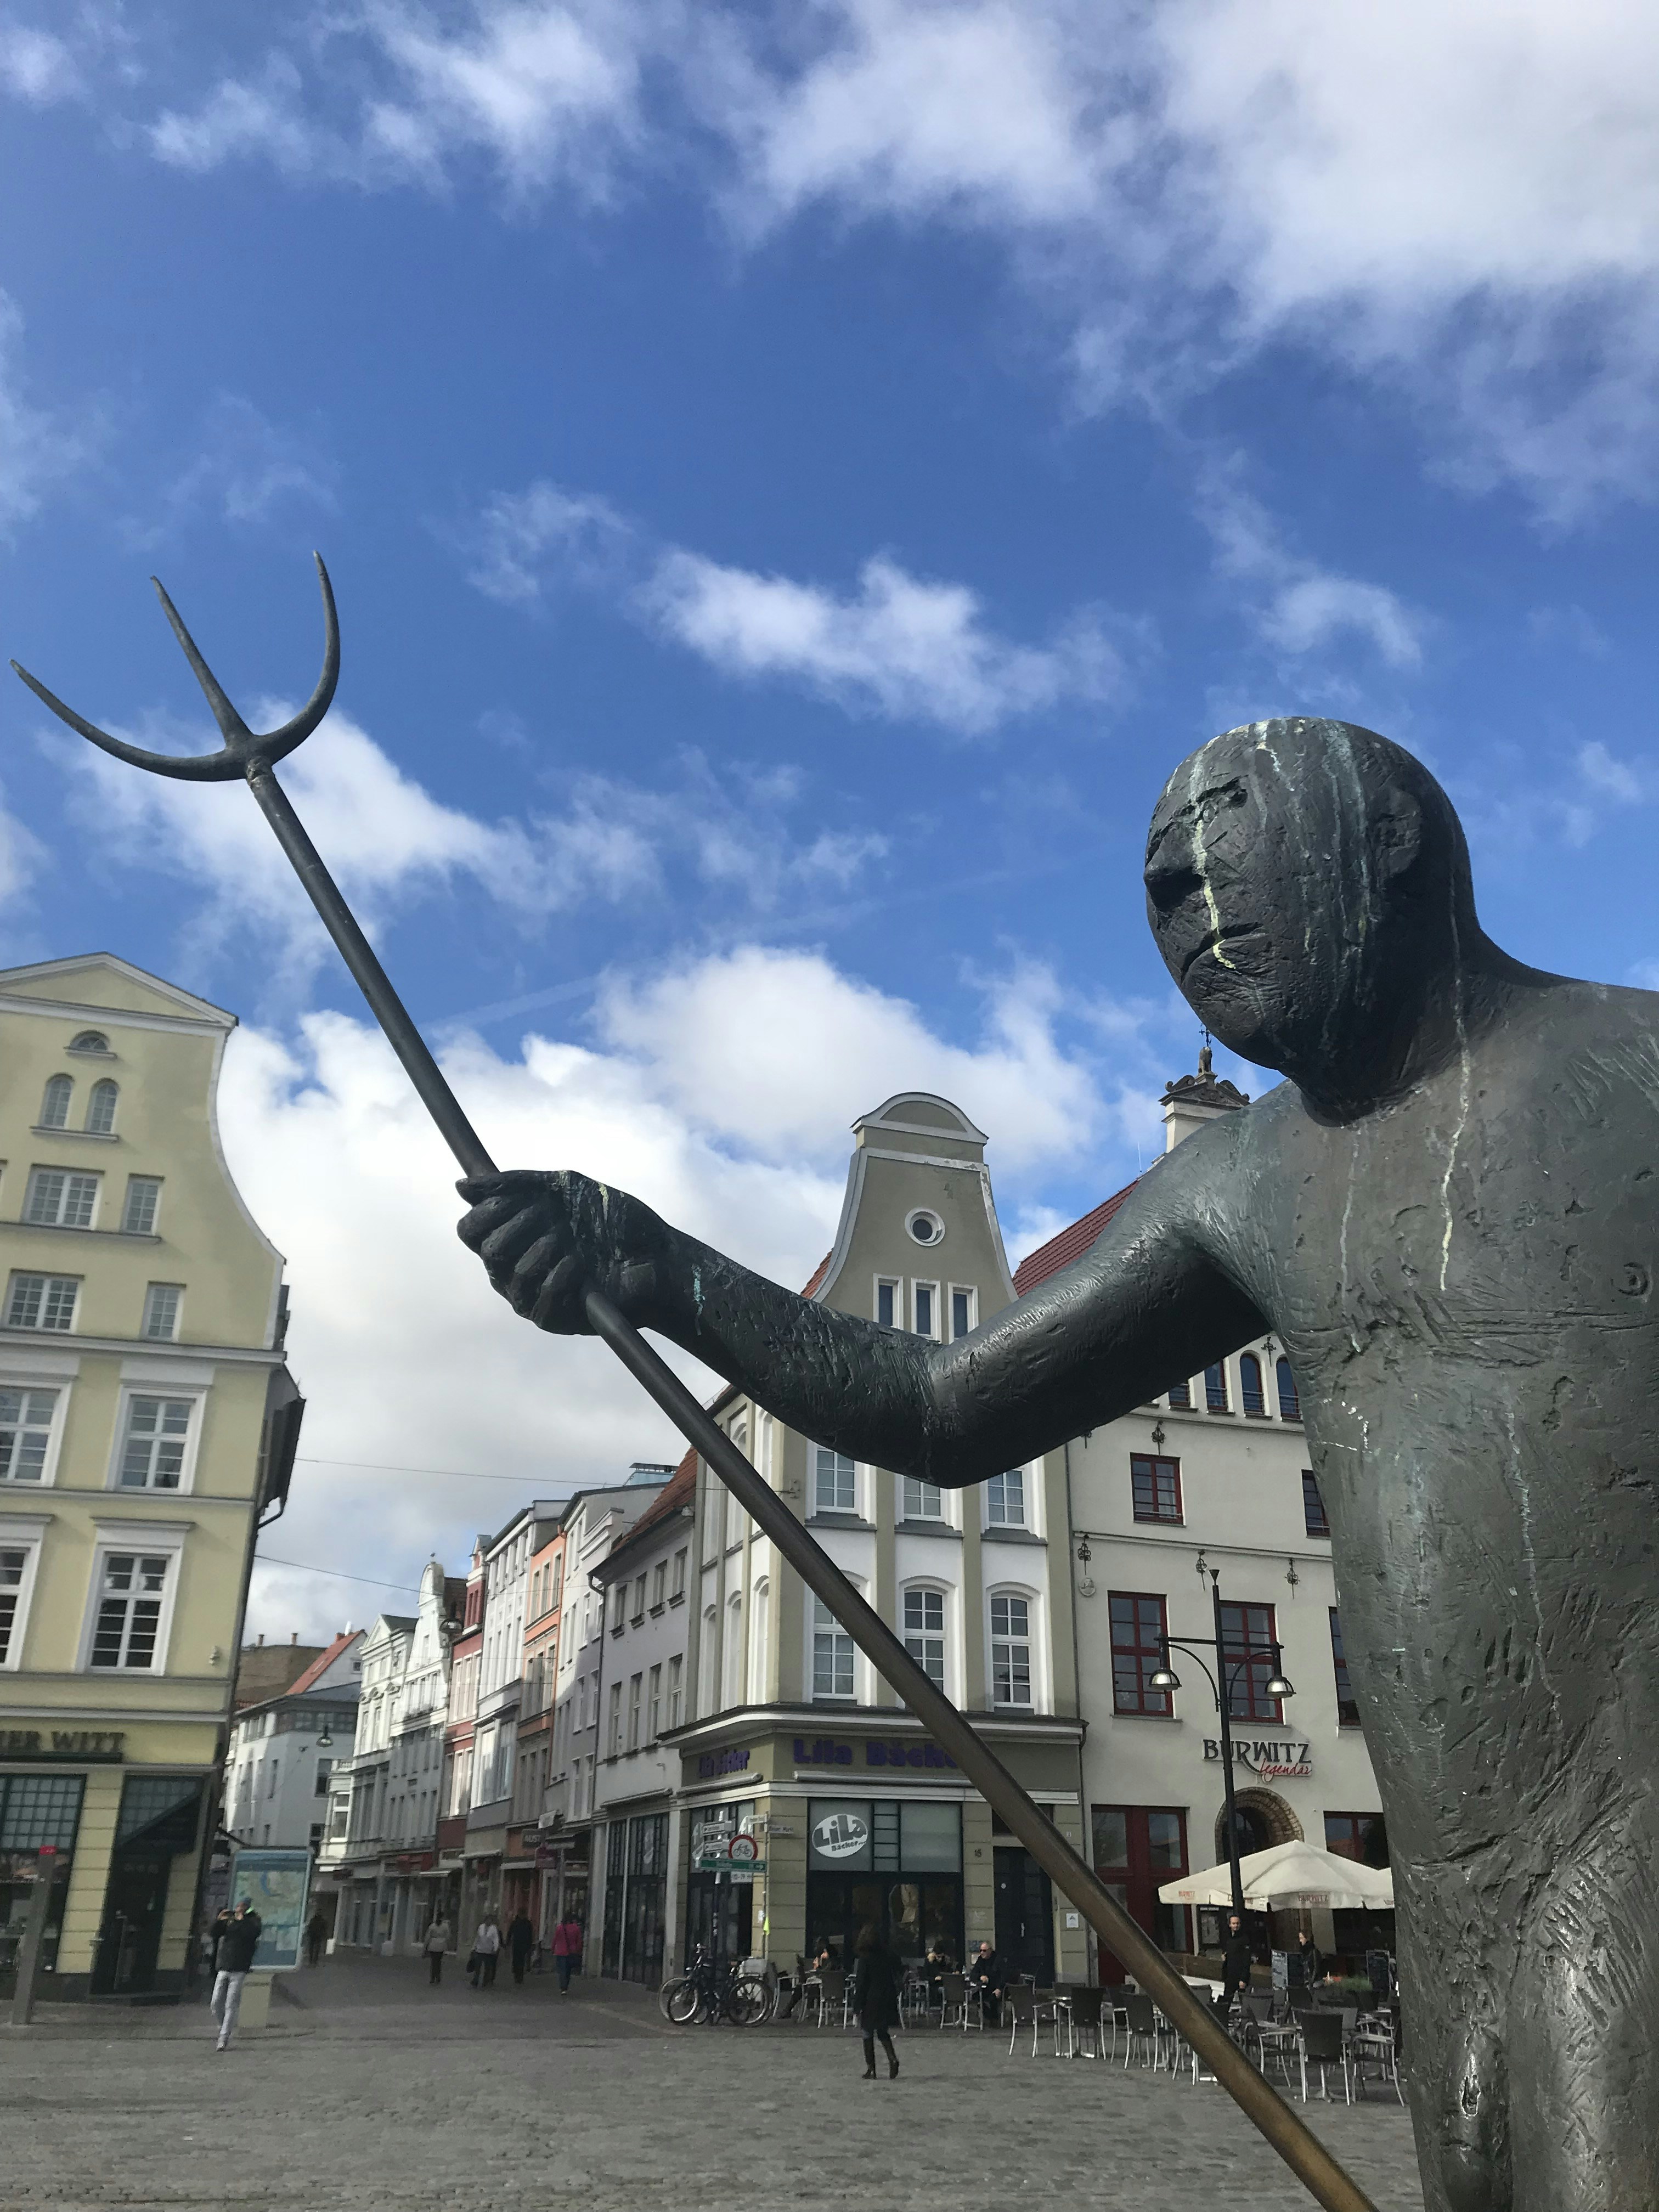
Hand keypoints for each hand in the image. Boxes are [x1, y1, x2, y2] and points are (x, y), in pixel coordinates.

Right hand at [456, 1169, 674, 1333]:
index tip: (519, 1199)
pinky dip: (561, 1278)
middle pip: (488, 1250)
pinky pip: (540, 1301)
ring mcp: (531, 1297)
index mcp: (512, 1235)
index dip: (488, 1212)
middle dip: (524, 1225)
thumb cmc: (615, 1221)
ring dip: (548, 1250)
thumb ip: (515, 1184)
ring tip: (576, 1245)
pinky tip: (581, 1268)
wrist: (659, 1256)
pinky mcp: (552, 1320)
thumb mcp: (566, 1187)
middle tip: (557, 1219)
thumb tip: (460, 1187)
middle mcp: (513, 1268)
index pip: (470, 1230)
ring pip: (512, 1275)